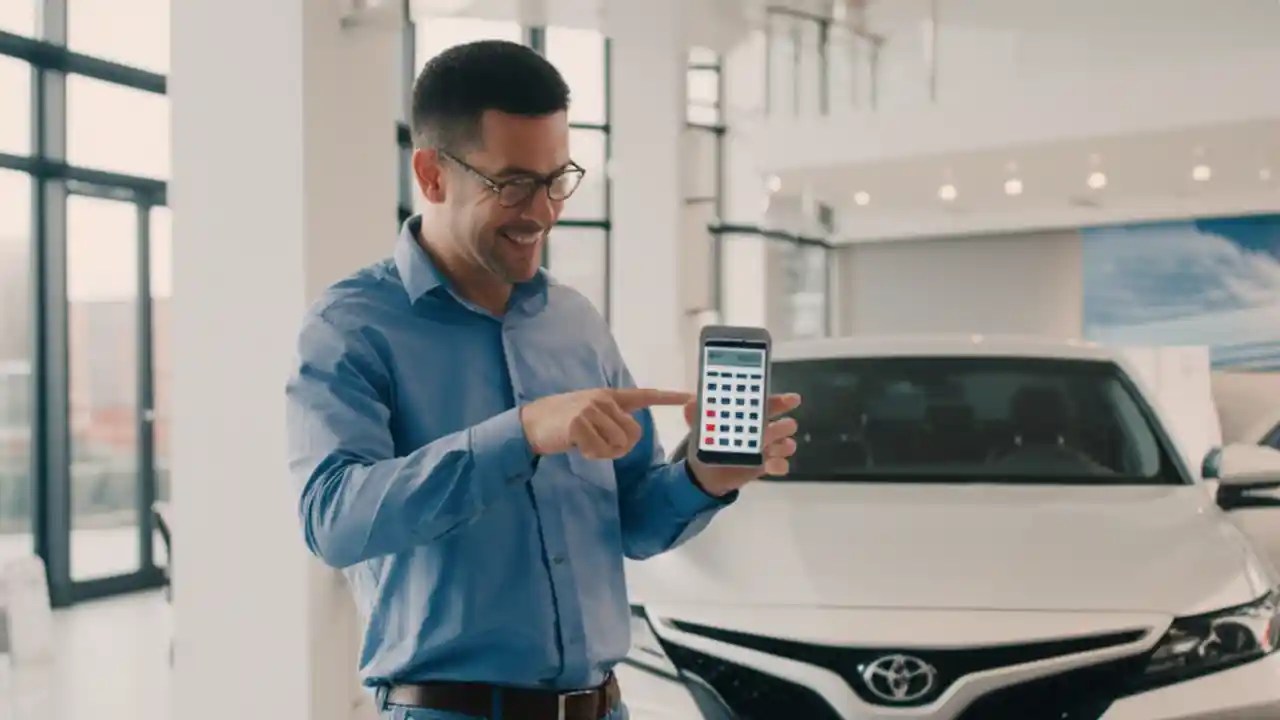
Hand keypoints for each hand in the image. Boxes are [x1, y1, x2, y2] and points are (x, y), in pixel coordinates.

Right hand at [521, 388, 692, 459]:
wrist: (533, 422)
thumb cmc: (565, 421)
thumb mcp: (592, 414)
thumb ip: (613, 420)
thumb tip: (629, 438)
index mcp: (610, 396)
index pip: (645, 395)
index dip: (669, 397)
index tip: (690, 396)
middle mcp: (603, 399)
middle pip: (634, 434)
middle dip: (621, 447)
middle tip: (599, 444)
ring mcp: (591, 410)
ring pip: (618, 444)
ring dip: (604, 452)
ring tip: (585, 442)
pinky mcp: (580, 424)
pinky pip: (600, 451)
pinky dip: (591, 455)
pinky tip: (577, 445)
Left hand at [684, 393, 801, 496]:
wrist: (706, 471)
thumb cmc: (710, 441)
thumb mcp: (701, 425)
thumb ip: (696, 413)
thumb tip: (691, 402)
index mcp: (752, 416)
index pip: (770, 404)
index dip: (782, 401)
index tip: (792, 399)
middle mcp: (764, 430)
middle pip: (784, 424)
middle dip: (784, 425)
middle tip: (782, 426)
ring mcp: (768, 449)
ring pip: (787, 444)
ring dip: (783, 445)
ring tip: (771, 447)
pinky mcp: (766, 467)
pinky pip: (781, 466)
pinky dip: (779, 465)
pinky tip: (770, 464)